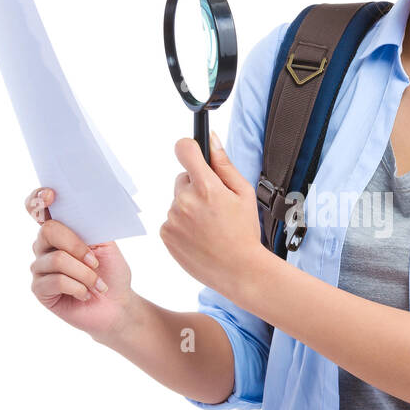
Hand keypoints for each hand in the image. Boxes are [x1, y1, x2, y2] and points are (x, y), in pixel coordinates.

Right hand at [25, 187, 133, 336]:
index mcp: (59, 229)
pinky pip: (56, 281)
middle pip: (48, 230)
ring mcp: (39, 267)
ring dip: (86, 274)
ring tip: (97, 284)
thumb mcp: (106, 244)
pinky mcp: (39, 289)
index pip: (37, 207)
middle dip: (77, 246)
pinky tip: (85, 294)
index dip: (38, 198)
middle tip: (95, 262)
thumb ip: (91, 226)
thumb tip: (80, 210)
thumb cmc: (111, 272)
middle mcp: (44, 245)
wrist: (116, 304)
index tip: (51, 195)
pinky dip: (79, 288)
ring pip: (58, 260)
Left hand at [159, 131, 262, 301]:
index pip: (185, 149)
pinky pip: (172, 219)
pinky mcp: (166, 234)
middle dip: (196, 186)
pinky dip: (182, 224)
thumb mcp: (244, 194)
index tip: (193, 152)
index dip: (189, 147)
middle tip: (215, 206)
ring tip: (209, 226)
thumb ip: (224, 165)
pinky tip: (199, 236)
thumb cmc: (244, 232)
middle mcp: (185, 200)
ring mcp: (173, 218)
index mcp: (207, 187)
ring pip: (178, 201)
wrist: (238, 270)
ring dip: (189, 207)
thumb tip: (211, 140)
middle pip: (183, 178)